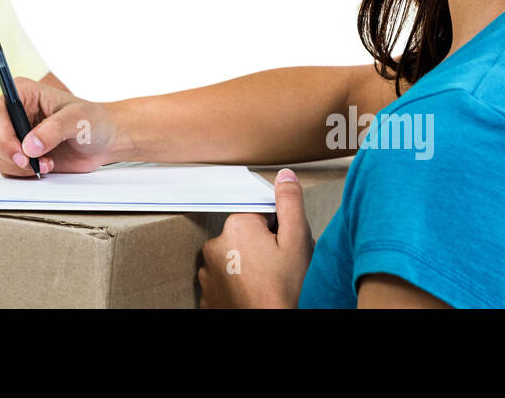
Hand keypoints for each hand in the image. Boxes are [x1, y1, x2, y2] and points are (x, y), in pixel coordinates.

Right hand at [0, 77, 128, 176]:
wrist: (104, 141)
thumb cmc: (93, 121)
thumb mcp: (78, 120)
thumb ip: (54, 129)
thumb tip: (30, 145)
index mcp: (24, 93)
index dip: (3, 134)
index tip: (20, 151)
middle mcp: (14, 113)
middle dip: (12, 155)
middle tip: (34, 162)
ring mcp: (14, 134)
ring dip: (17, 166)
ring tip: (45, 163)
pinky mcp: (18, 154)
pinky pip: (4, 167)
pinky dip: (20, 173)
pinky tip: (43, 167)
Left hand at [196, 168, 313, 307]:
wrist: (272, 326)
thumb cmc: (286, 292)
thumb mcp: (298, 242)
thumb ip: (290, 204)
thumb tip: (284, 176)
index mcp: (237, 226)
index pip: (257, 215)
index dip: (275, 230)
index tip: (281, 248)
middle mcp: (215, 246)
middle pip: (242, 236)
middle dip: (259, 247)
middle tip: (277, 267)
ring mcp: (208, 273)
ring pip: (232, 259)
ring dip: (246, 267)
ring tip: (266, 283)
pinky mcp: (206, 295)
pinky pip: (223, 281)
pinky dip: (236, 285)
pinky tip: (253, 293)